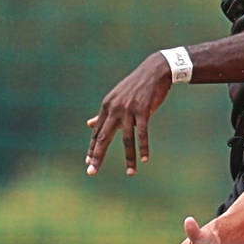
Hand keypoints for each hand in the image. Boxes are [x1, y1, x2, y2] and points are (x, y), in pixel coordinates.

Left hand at [86, 53, 171, 175]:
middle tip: (91, 171)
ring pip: (127, 139)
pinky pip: (142, 133)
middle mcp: (115, 108)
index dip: (92, 148)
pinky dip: (144, 147)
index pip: (97, 132)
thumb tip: (89, 124)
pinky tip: (145, 159)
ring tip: (131, 173)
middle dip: (97, 156)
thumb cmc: (136, 86)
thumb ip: (104, 113)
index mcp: (107, 106)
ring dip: (129, 158)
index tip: (88, 162)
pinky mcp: (143, 110)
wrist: (155, 70)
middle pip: (104, 137)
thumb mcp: (116, 98)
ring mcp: (129, 109)